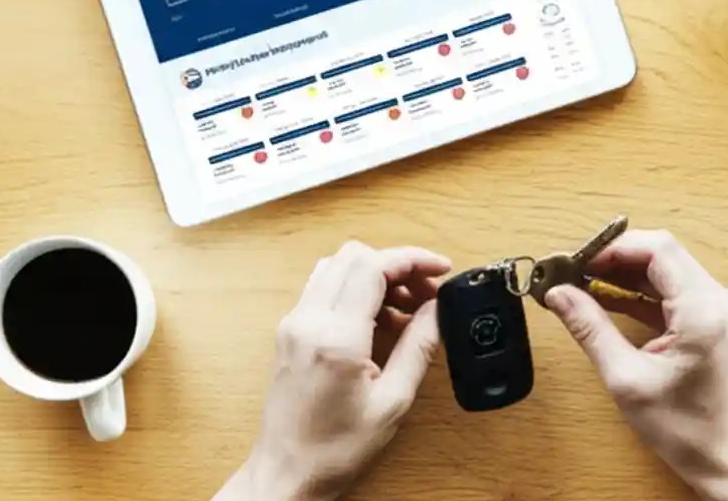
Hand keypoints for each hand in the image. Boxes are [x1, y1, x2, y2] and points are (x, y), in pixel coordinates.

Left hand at [214, 241, 451, 500]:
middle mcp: (308, 321)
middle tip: (427, 290)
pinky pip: (324, 286)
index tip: (440, 268)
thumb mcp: (392, 401)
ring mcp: (293, 323)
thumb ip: (419, 347)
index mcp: (336, 338)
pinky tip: (379, 317)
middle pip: (354, 256)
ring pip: (337, 265)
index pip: (373, 266)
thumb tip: (438, 309)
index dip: (412, 258)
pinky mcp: (289, 330)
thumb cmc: (335, 448)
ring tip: (407, 305)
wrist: (287, 472)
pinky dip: (356, 288)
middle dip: (397, 264)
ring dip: (376, 273)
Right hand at [545, 230, 727, 500]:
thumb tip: (559, 295)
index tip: (577, 261)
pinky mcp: (711, 319)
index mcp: (702, 311)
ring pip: (665, 269)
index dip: (612, 248)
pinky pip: (672, 291)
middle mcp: (717, 301)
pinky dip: (639, 292)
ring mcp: (717, 309)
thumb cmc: (684, 429)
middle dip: (614, 258)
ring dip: (625, 274)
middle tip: (574, 272)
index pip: (657, 250)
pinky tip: (607, 299)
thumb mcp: (626, 379)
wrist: (722, 458)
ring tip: (583, 284)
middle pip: (661, 254)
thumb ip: (590, 329)